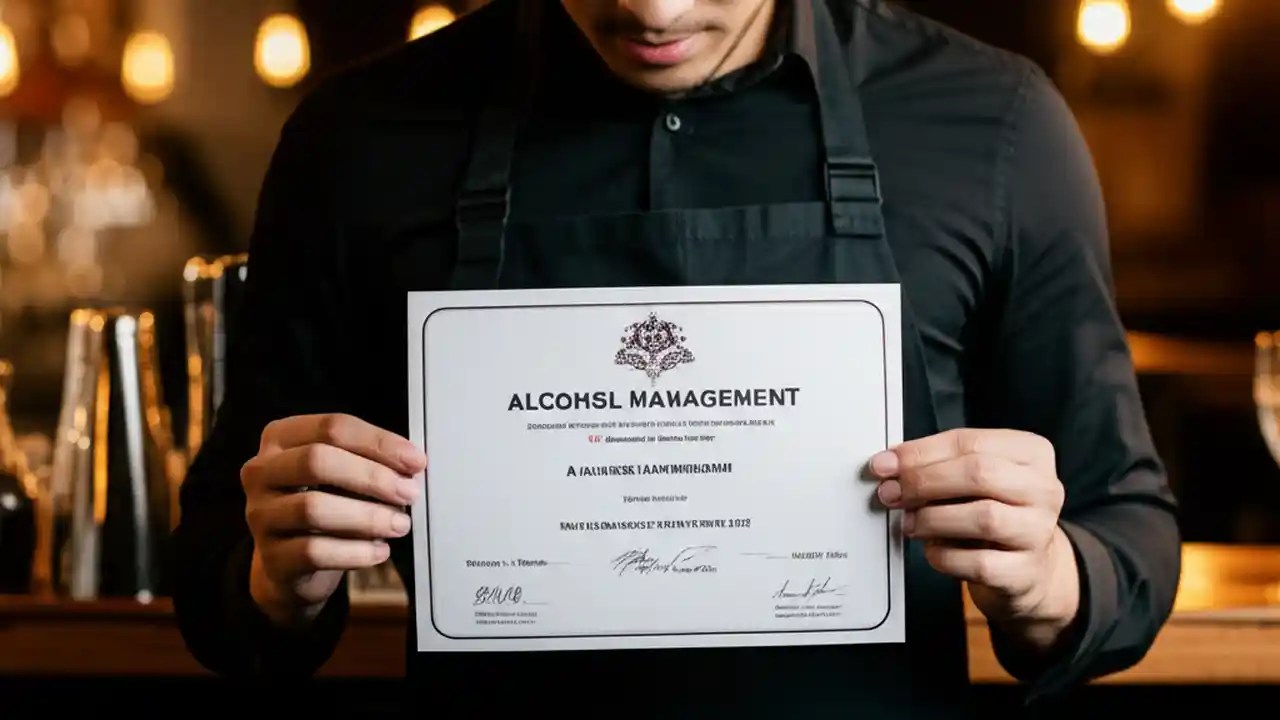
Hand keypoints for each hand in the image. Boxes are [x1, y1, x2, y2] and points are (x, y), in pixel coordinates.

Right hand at [241, 413, 426, 626]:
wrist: (289, 564)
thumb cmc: (325, 504)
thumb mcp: (341, 475)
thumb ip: (369, 462)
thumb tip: (412, 466)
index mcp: (281, 438)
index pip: (332, 427)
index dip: (378, 442)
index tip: (416, 461)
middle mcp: (261, 472)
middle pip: (317, 461)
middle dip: (372, 476)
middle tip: (409, 492)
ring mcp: (260, 515)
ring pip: (313, 508)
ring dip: (368, 516)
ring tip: (400, 524)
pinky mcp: (270, 557)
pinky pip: (314, 552)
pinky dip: (355, 552)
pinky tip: (380, 551)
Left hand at [870, 428, 1079, 651]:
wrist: (1027, 568)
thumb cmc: (993, 511)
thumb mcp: (973, 480)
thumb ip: (937, 465)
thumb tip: (889, 464)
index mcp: (1031, 452)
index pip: (969, 442)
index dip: (920, 453)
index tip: (884, 464)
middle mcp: (1044, 489)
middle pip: (979, 474)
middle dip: (924, 481)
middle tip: (891, 493)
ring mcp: (1039, 532)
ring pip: (983, 518)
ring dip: (932, 519)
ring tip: (909, 523)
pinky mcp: (1026, 572)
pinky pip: (979, 563)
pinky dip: (945, 556)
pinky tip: (933, 549)